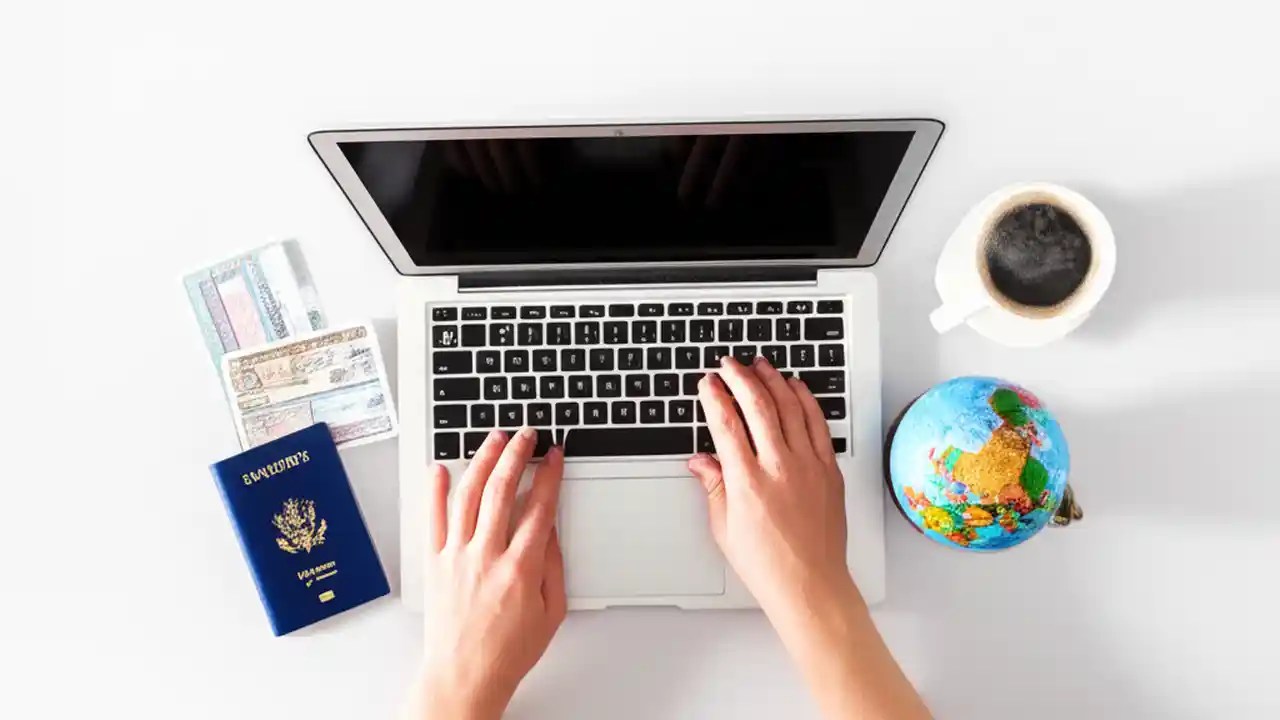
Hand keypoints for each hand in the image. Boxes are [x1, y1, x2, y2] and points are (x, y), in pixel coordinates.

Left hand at [405, 429, 566, 719]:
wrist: (464, 676)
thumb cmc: (508, 651)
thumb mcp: (552, 611)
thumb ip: (553, 565)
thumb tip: (550, 527)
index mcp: (520, 568)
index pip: (539, 507)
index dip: (549, 475)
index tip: (555, 455)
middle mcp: (486, 556)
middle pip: (501, 490)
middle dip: (517, 454)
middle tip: (526, 435)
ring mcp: (456, 557)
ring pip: (467, 495)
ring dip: (482, 461)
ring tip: (493, 439)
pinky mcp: (435, 563)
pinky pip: (432, 518)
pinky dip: (435, 490)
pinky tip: (440, 468)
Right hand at [690, 357, 931, 718]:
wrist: (810, 584)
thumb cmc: (767, 564)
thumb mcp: (724, 527)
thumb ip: (713, 486)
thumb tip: (701, 460)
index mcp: (747, 482)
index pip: (726, 424)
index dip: (714, 397)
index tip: (707, 383)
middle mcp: (779, 468)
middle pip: (758, 406)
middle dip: (740, 378)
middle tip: (729, 364)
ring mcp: (808, 466)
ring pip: (790, 407)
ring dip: (772, 381)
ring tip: (760, 365)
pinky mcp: (828, 470)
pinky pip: (817, 424)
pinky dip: (805, 400)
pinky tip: (795, 387)